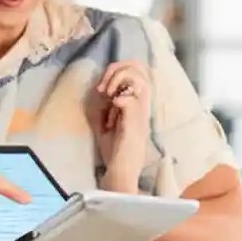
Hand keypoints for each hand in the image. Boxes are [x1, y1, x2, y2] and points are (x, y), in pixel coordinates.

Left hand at [94, 61, 151, 191]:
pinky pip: (127, 100)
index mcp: (137, 103)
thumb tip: (98, 89)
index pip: (137, 70)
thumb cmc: (115, 152)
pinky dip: (117, 100)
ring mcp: (140, 113)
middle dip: (117, 69)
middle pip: (139, 68)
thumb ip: (102, 106)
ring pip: (138, 79)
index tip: (102, 86)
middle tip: (103, 87)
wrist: (121, 172)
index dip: (118, 69)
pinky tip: (111, 112)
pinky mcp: (134, 123)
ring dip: (118, 80)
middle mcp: (142, 105)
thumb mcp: (104, 124)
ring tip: (107, 94)